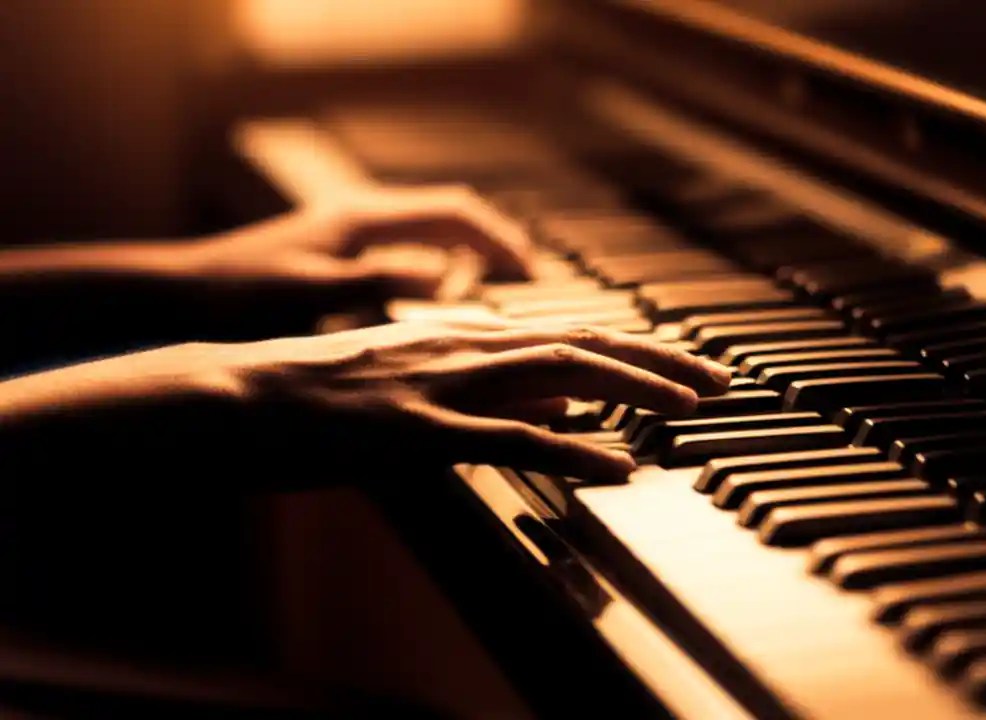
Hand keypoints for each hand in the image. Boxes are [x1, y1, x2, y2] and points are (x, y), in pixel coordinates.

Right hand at [0, 322, 732, 487]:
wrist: (228, 393)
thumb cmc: (312, 392)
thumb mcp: (404, 374)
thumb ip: (478, 381)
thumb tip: (555, 402)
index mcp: (458, 334)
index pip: (567, 330)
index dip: (635, 344)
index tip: (686, 363)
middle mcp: (460, 347)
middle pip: (583, 342)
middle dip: (660, 360)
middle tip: (720, 379)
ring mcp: (441, 386)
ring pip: (561, 377)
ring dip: (636, 390)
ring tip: (694, 406)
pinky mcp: (415, 432)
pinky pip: (510, 441)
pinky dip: (574, 453)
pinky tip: (621, 470)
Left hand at [186, 185, 533, 311]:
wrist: (174, 296)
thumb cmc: (236, 296)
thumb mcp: (311, 294)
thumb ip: (379, 281)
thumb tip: (448, 276)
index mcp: (362, 220)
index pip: (453, 213)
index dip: (499, 239)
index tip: (531, 271)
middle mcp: (359, 219)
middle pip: (446, 218)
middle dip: (492, 243)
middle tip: (528, 279)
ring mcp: (347, 237)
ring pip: (426, 236)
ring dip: (466, 258)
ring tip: (498, 293)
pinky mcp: (334, 258)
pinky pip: (403, 256)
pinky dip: (435, 273)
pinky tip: (438, 308)